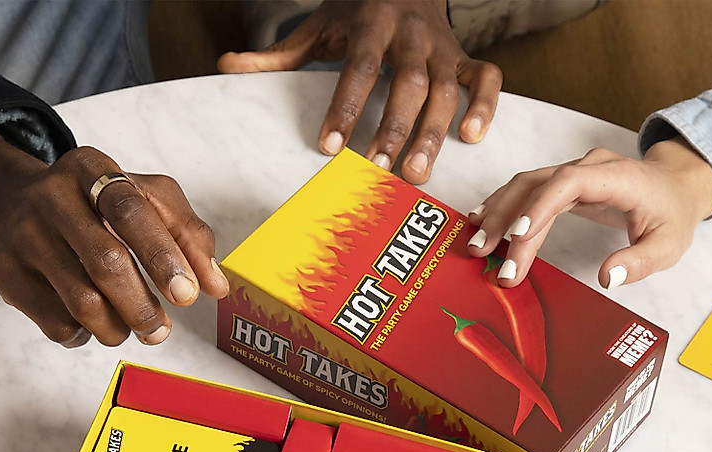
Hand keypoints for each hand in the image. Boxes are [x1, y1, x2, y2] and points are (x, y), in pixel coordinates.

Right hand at [0, 132, 228, 347]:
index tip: (187, 295)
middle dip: (142, 306)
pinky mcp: (8, 275)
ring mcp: (24, 236)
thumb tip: (216, 287)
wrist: (12, 207)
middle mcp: (52, 197)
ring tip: (130, 329)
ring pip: (82, 302)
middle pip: (106, 262)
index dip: (163, 256)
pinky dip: (85, 335)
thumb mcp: (144, 199)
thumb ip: (188, 235)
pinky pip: (57, 323)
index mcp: (91, 168)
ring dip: (117, 328)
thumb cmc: (94, 207)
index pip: (130, 210)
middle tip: (161, 332)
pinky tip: (91, 323)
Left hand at [218, 0, 500, 184]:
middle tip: (377, 169)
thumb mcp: (318, 26)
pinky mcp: (464, 56)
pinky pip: (485, 77)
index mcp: (372, 20)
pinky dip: (485, 104)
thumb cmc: (356, 13)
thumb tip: (226, 66)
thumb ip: (277, 53)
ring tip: (416, 174)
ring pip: (446, 88)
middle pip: (408, 82)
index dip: (346, 106)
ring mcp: (443, 45)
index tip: (329, 146)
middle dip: (394, 127)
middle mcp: (412, 31)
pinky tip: (473, 138)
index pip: (359, 67)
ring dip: (433, 133)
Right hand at [466, 139, 711, 289]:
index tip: (518, 237)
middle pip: (537, 185)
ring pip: (525, 185)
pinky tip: (480, 222)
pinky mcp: (563, 183)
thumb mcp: (669, 245)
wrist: (675, 185)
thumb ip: (641, 262)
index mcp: (615, 178)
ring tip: (475, 244)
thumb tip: (608, 278)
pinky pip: (527, 189)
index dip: (539, 208)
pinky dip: (502, 205)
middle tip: (485, 254)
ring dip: (497, 213)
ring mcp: (573, 172)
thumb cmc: (671, 215)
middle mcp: (588, 168)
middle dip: (506, 219)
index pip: (568, 184)